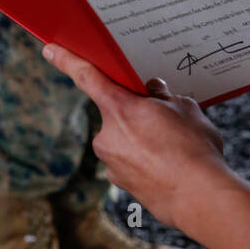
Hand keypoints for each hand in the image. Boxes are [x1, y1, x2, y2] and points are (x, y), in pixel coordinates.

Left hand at [42, 43, 227, 229]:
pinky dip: (146, 160)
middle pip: (117, 113)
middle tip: (168, 121)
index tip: (49, 50)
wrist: (200, 199)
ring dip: (144, 138)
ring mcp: (111, 162)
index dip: (67, 60)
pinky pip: (131, 162)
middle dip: (138, 113)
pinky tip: (169, 165)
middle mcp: (107, 135)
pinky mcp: (121, 183)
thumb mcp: (185, 108)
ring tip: (175, 148)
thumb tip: (154, 92)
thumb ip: (164, 96)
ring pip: (125, 139)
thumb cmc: (193, 150)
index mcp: (119, 108)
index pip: (87, 76)